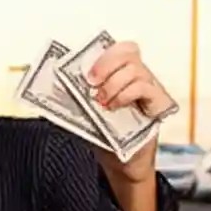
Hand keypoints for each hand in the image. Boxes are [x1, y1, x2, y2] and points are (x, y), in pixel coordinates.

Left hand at [86, 41, 175, 181]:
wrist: (120, 162)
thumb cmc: (102, 134)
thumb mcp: (83, 113)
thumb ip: (74, 97)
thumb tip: (53, 87)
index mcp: (120, 73)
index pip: (120, 49)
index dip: (104, 55)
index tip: (87, 73)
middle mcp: (139, 75)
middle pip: (129, 51)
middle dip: (106, 64)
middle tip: (91, 84)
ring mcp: (150, 88)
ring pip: (136, 69)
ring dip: (113, 84)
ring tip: (101, 102)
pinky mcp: (157, 103)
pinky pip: (145, 87)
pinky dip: (125, 94)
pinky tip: (113, 106)